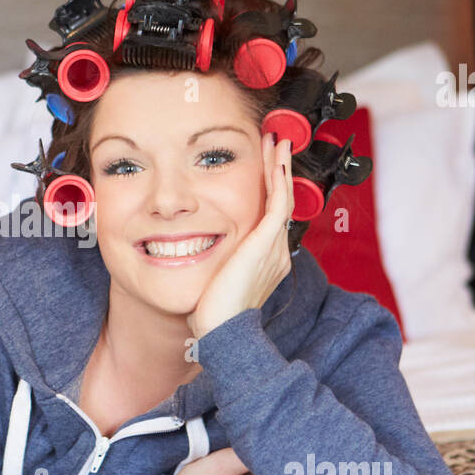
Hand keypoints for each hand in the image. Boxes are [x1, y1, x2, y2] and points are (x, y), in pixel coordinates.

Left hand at [187, 132, 294, 339]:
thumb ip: (213, 262)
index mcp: (265, 260)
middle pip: (282, 201)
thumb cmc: (212, 313)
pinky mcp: (266, 243)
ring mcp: (273, 248)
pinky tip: (274, 158)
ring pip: (282, 197)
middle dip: (277, 171)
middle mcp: (275, 252)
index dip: (269, 189)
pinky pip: (278, 203)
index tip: (262, 167)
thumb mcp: (213, 280)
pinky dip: (277, 178)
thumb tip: (192, 251)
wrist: (220, 331)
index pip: (271, 216)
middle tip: (274, 144)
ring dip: (278, 167)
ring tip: (275, 142)